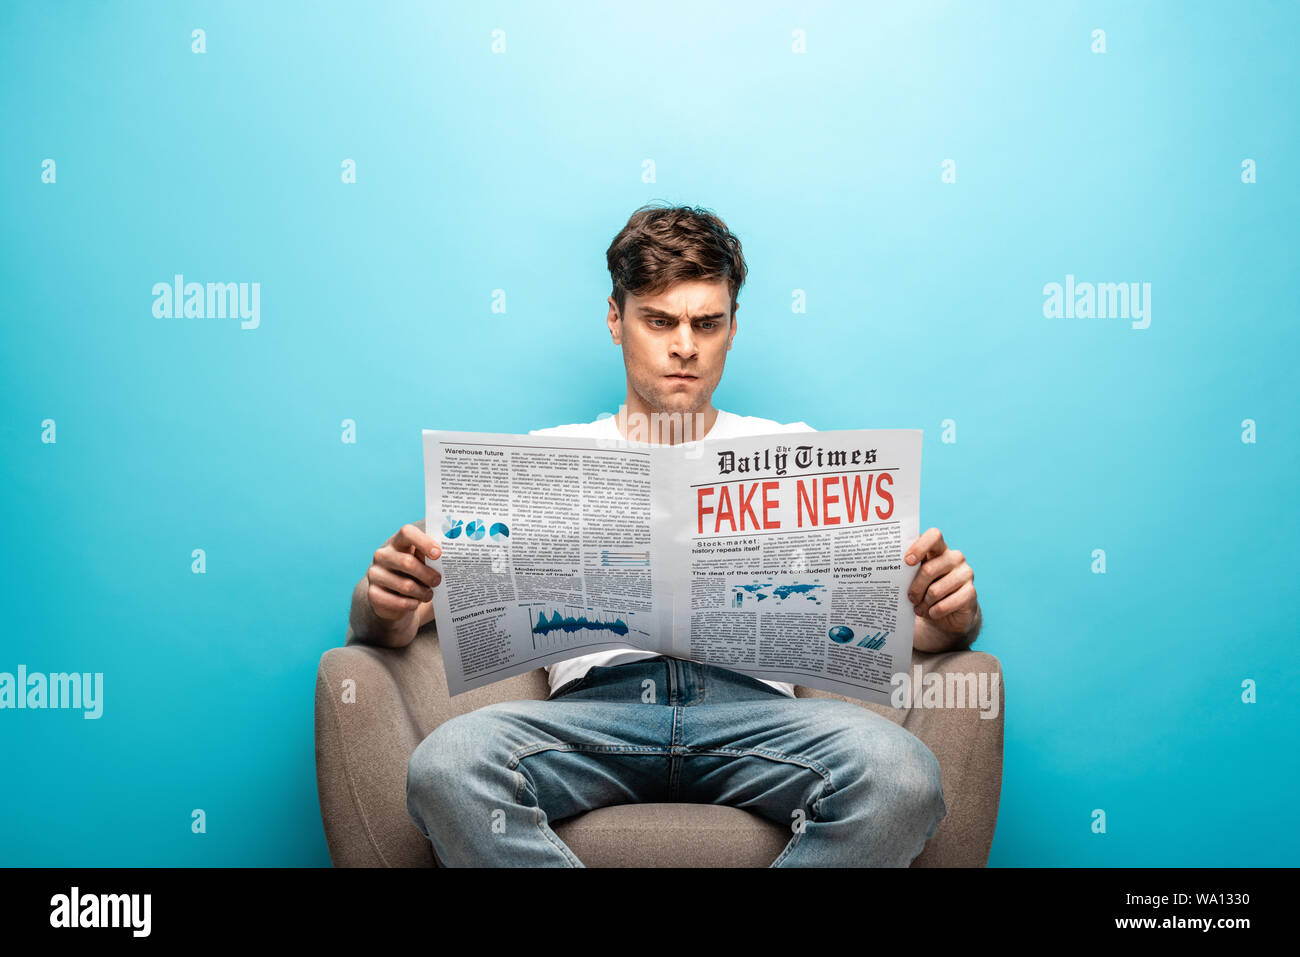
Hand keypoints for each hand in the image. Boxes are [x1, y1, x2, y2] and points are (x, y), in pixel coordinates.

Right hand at [367, 523, 441, 623]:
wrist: (395, 599)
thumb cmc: (415, 575)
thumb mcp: (423, 564)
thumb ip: (431, 558)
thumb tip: (450, 559)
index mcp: (397, 543)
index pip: (407, 532)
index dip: (424, 542)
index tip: (439, 554)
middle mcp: (382, 555)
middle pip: (408, 562)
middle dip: (428, 574)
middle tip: (438, 581)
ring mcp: (375, 574)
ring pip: (405, 585)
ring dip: (422, 593)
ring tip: (429, 595)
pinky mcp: (373, 594)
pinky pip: (397, 601)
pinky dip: (411, 604)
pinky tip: (415, 603)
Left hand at [905, 527, 978, 641]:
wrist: (949, 614)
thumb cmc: (927, 591)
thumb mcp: (916, 578)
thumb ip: (908, 570)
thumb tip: (889, 569)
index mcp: (940, 549)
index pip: (934, 535)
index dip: (920, 546)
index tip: (907, 561)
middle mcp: (955, 558)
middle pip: (929, 569)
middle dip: (915, 587)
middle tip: (909, 598)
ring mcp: (966, 573)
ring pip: (936, 590)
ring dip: (924, 603)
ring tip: (919, 609)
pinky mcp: (971, 592)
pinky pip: (947, 603)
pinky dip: (935, 611)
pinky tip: (932, 613)